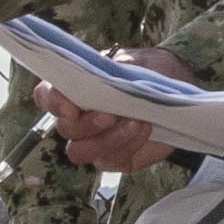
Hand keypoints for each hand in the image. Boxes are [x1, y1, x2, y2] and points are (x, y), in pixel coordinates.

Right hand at [36, 45, 193, 171]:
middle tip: (112, 114)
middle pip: (65, 129)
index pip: (46, 96)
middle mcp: (78, 118)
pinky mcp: (115, 158)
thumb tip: (102, 79)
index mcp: (74, 89)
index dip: (53, 102)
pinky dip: (127, 146)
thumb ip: (113, 71)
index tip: (71, 106)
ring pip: (80, 152)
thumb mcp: (133, 62)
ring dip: (106, 140)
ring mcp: (94, 141)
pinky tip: (144, 129)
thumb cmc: (150, 70)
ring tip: (135, 123)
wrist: (178, 89)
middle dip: (87, 124)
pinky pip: (110, 161)